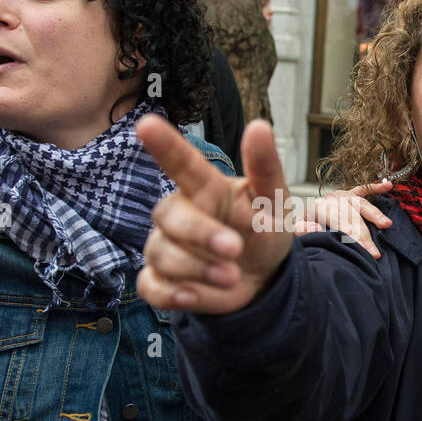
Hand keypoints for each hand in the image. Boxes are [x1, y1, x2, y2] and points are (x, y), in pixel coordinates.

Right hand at [138, 117, 293, 313]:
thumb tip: (260, 126)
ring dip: (199, 269)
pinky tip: (193, 296)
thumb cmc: (263, 230)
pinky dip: (171, 294)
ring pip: (163, 254)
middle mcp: (179, 214)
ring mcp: (165, 247)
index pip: (181, 162)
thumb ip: (265, 167)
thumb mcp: (274, 201)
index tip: (147, 124)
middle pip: (169, 216)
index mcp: (205, 188)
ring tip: (233, 276)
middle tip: (235, 249)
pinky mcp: (160, 281)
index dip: (165, 145)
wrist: (263, 278)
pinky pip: (150, 287)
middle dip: (200, 234)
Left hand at [295, 180, 392, 258]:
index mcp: (318, 207)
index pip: (338, 220)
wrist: (295, 221)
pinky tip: (389, 187)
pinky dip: (375, 188)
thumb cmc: (299, 229)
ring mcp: (341, 196)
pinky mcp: (348, 195)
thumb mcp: (293, 231)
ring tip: (386, 225)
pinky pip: (363, 190)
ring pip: (360, 204)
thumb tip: (314, 227)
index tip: (361, 248)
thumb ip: (300, 229)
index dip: (350, 234)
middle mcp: (331, 199)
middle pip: (351, 216)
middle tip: (374, 253)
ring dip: (374, 215)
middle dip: (363, 235)